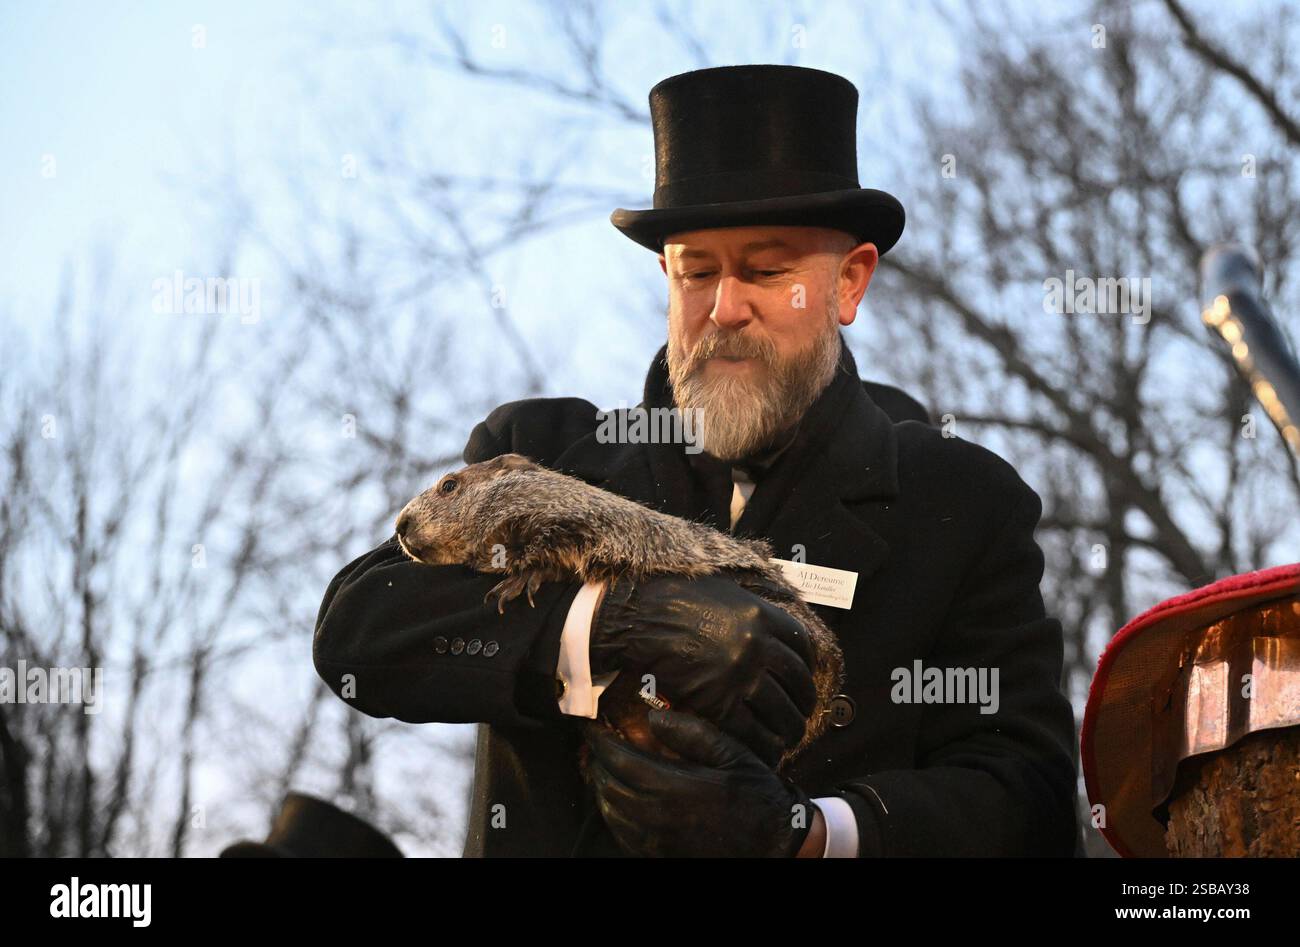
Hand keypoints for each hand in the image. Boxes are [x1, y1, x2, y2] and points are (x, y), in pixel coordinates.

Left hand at [585, 709, 814, 856]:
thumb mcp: (731, 753)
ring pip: (611, 814)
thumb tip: (654, 717)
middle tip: (597, 746)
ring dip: (602, 789)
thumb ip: (691, 733)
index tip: (592, 726)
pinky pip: (623, 837)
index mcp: (674, 786)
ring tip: (605, 770)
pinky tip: (621, 802)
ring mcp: (658, 841)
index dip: (601, 741)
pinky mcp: (661, 856)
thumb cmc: (756, 795)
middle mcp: (659, 816)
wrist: (776, 844)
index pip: (619, 760)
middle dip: (598, 763)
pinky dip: (614, 816)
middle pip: (608, 787)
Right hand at [590, 574, 815, 766]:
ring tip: (788, 737)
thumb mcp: (723, 591)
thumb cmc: (673, 598)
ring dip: (789, 730)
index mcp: (763, 616)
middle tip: (802, 715)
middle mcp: (759, 646)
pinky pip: (751, 732)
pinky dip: (762, 746)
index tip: (804, 680)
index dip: (808, 667)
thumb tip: (764, 622)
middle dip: (805, 704)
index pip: (803, 647)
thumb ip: (749, 608)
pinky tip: (764, 750)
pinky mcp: (719, 702)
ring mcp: (741, 675)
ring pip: (781, 712)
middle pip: (799, 683)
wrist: (639, 617)